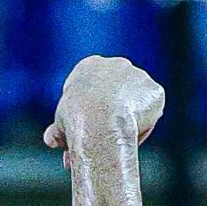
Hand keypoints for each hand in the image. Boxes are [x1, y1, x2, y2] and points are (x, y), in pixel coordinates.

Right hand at [44, 54, 165, 159]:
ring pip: (136, 102)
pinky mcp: (155, 91)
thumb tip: (51, 139)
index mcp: (90, 66)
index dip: (92, 109)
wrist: (99, 121)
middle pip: (118, 92)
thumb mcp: (60, 124)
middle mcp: (117, 64)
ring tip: (119, 141)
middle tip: (106, 138)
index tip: (89, 127)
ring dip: (131, 119)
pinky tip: (133, 135)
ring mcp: (139, 76)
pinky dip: (145, 124)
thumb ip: (59, 129)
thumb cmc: (75, 122)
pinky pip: (151, 111)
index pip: (94, 87)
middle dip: (114, 113)